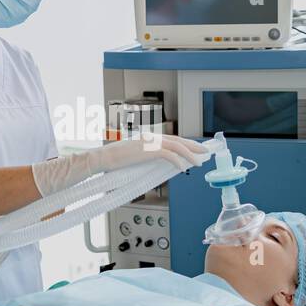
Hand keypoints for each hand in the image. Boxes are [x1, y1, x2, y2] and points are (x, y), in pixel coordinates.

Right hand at [91, 133, 208, 173]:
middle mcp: (150, 137)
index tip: (193, 147)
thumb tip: (153, 167)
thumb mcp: (131, 159)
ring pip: (177, 147)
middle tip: (205, 151)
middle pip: (177, 140)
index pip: (170, 139)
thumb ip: (143, 160)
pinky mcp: (148, 150)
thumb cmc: (111, 161)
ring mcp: (150, 143)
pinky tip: (183, 168)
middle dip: (193, 146)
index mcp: (147, 138)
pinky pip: (169, 155)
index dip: (184, 143)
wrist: (101, 158)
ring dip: (191, 154)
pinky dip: (178, 161)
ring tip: (199, 162)